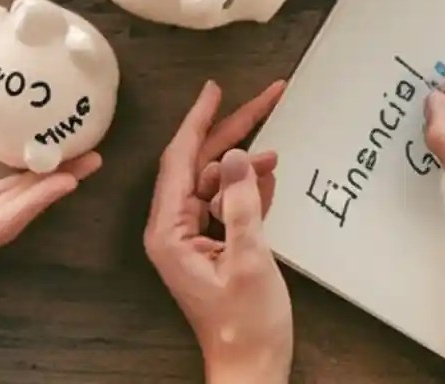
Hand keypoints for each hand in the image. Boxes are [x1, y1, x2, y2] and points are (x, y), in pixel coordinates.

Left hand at [145, 81, 291, 383]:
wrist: (252, 367)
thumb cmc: (246, 324)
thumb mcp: (250, 259)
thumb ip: (242, 204)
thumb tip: (238, 157)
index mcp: (169, 231)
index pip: (179, 160)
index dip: (199, 121)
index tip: (215, 89)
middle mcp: (173, 230)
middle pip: (199, 164)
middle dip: (231, 132)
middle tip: (266, 99)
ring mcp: (192, 238)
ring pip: (216, 182)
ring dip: (244, 166)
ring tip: (275, 154)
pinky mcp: (213, 246)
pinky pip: (227, 204)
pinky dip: (248, 189)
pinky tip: (268, 177)